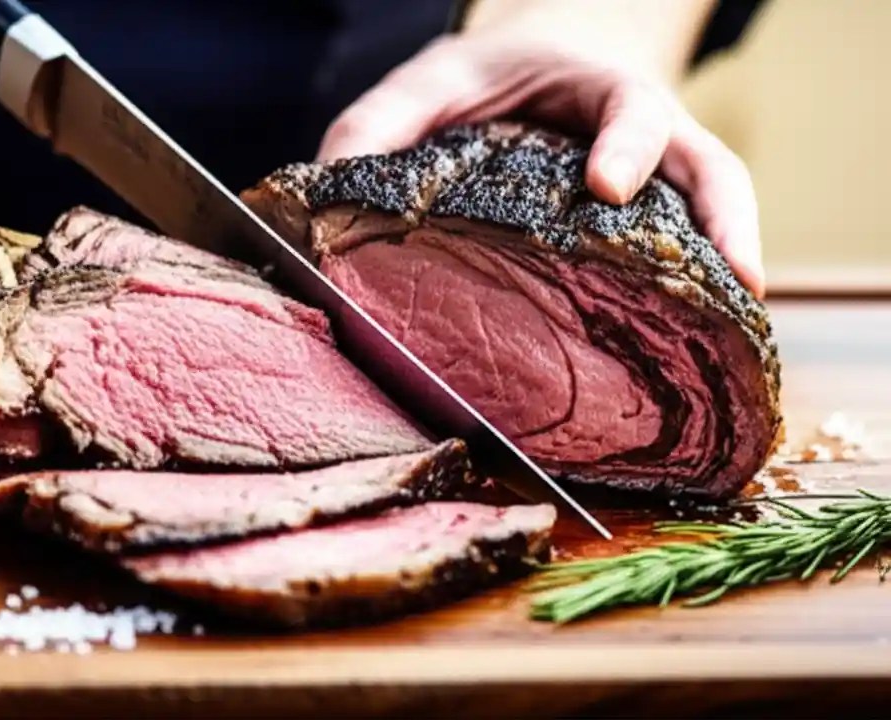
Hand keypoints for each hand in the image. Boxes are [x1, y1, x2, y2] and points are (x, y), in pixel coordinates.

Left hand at [316, 34, 764, 298]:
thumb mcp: (430, 85)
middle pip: (705, 164)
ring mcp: (657, 180)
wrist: (534, 70)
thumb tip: (323, 189)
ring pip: (717, 207)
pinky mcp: (650, 222)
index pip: (626, 107)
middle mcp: (643, 135)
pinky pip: (692, 249)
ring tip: (739, 319)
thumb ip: (379, 125)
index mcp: (592, 92)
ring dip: (732, 258)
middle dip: (719, 215)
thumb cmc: (484, 83)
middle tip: (730, 269)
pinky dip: (708, 288)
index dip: (625, 143)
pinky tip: (707, 344)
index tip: (605, 185)